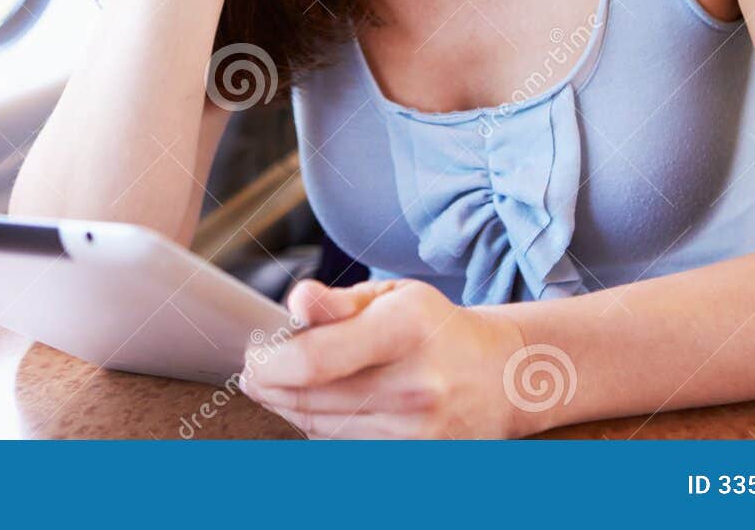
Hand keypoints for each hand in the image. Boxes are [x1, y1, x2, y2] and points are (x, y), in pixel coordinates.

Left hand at [239, 278, 533, 438]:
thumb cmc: (437, 328)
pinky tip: (314, 405)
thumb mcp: (394, 297)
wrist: (502, 377)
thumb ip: (339, 302)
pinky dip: (318, 427)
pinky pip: (342, 446)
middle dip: (269, 384)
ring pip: (320, 427)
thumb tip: (296, 302)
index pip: (314, 359)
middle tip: (254, 368)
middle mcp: (414, 385)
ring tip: (278, 382)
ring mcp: (415, 432)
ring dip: (287, 406)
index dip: (269, 361)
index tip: (253, 353)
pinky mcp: (413, 459)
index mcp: (408, 329)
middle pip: (310, 398)